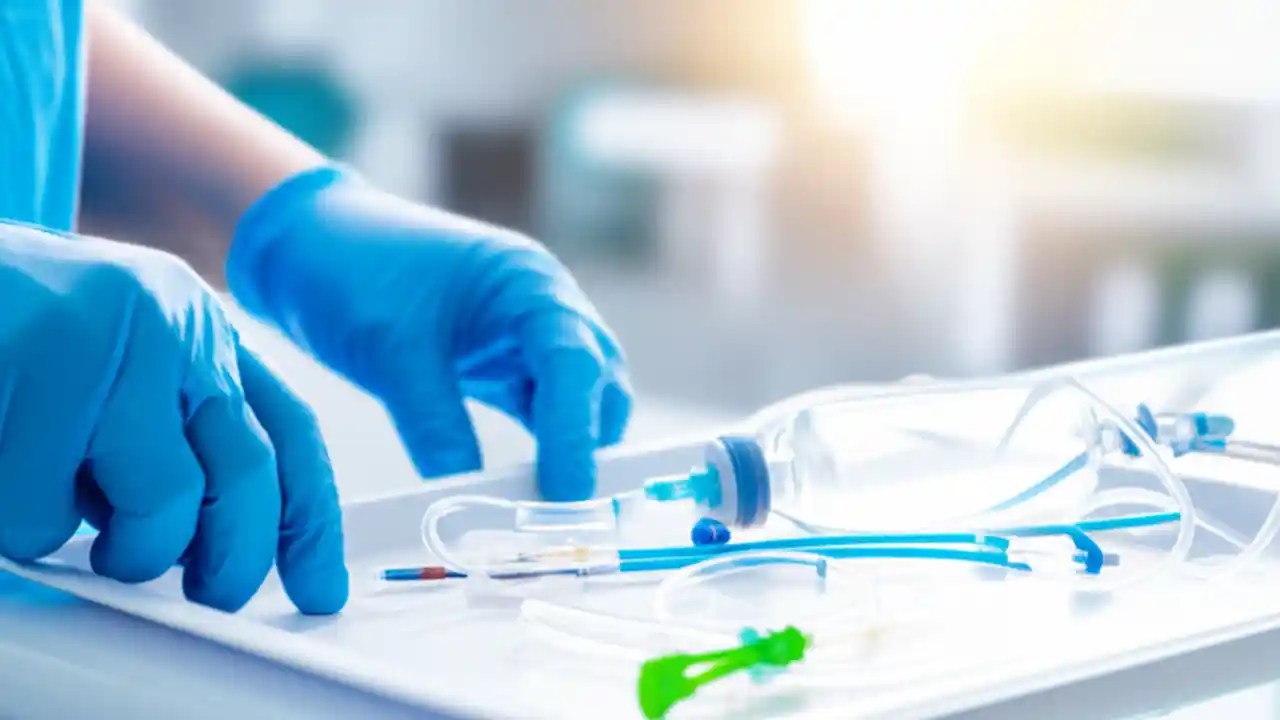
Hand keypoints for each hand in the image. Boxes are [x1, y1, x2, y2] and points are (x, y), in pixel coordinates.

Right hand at [0, 223, 346, 613]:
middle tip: (204, 594)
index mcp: (193, 324)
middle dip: (232, 558)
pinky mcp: (43, 364)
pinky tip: (3, 475)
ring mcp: (112, 340)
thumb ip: (169, 431)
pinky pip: (50, 508)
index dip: (309, 516)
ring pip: (161, 502)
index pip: (287, 428)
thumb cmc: (8, 329)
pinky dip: (24, 525)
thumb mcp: (114, 371)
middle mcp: (170, 322)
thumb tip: (212, 542)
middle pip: (247, 474)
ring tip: (59, 513)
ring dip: (115, 546)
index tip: (318, 587)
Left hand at [228, 167, 631, 499]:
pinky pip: (538, 411)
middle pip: (596, 384)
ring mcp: (525, 335)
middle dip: (586, 444)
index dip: (574, 432)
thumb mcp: (392, 355)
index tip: (563, 493)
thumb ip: (437, 428)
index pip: (573, 363)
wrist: (306, 241)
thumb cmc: (351, 271)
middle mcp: (543, 306)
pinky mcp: (501, 363)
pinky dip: (536, 448)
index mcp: (528, 284)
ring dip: (566, 450)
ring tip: (537, 509)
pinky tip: (516, 488)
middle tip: (558, 513)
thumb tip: (469, 501)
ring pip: (576, 402)